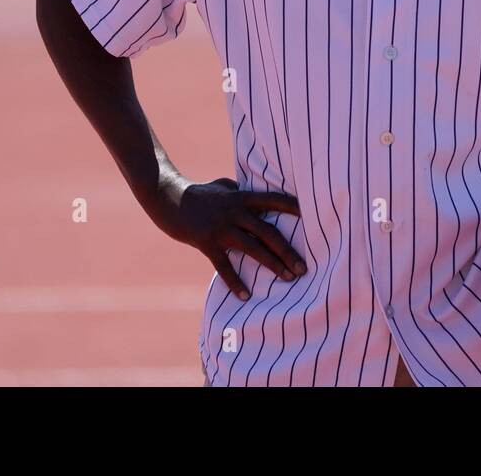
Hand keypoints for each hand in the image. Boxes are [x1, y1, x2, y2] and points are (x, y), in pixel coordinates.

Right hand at [157, 177, 304, 300]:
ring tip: (288, 278)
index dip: (293, 207)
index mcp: (241, 197)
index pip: (274, 200)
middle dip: (288, 251)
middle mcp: (235, 212)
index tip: (313, 216)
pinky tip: (246, 295)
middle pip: (269, 232)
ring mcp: (221, 228)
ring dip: (272, 264)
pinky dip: (235, 282)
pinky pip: (224, 266)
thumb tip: (258, 195)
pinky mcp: (206, 242)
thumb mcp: (223, 186)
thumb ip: (242, 191)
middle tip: (304, 267)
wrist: (168, 197)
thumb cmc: (199, 192)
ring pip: (253, 249)